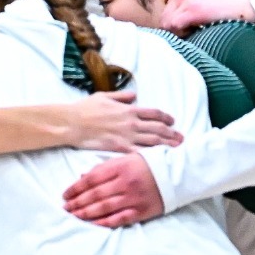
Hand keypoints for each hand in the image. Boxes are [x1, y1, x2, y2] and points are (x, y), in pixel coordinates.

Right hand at [57, 91, 179, 150]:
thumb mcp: (104, 96)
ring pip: (152, 141)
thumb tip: (134, 95)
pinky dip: (150, 155)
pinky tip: (158, 160)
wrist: (72, 123)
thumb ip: (122, 96)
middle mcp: (131, 123)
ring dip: (166, 144)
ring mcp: (126, 136)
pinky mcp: (119, 148)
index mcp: (129, 109)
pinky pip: (139, 153)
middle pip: (158, 128)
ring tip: (176, 148)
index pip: (154, 113)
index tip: (172, 121)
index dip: (165, 117)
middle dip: (171, 133)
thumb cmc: (85, 109)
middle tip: (181, 138)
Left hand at [62, 154, 164, 226]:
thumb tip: (83, 177)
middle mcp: (126, 183)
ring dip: (86, 213)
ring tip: (74, 216)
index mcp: (121, 167)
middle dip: (77, 202)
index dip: (76, 188)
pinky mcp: (142, 211)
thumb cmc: (150, 164)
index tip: (65, 195)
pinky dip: (105, 222)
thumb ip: (105, 167)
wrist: (179, 173)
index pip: (92, 179)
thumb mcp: (127, 158)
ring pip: (105, 208)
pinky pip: (120, 218)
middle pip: (95, 194)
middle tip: (65, 208)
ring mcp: (134, 198)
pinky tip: (93, 224)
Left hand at [159, 0, 254, 34]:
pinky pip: (174, 26)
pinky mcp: (192, 10)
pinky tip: (196, 33)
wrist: (244, 9)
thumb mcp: (200, 9)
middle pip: (163, 21)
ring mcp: (186, 1)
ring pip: (166, 24)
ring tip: (195, 33)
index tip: (186, 34)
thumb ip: (184, 15)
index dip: (172, 29)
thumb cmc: (223, 14)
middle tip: (191, 35)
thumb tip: (168, 32)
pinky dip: (182, 34)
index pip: (164, 16)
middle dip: (173, 32)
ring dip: (177, 34)